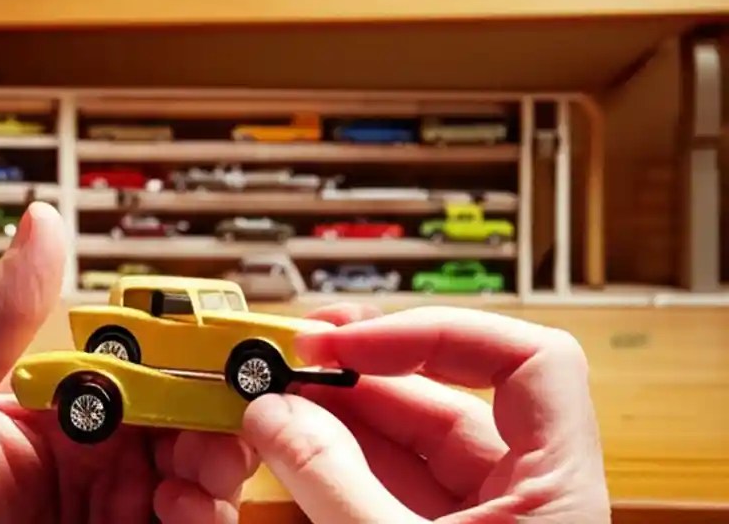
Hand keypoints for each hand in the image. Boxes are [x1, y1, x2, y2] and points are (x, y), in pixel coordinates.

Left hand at [0, 203, 256, 523]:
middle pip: (177, 433)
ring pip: (190, 488)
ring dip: (212, 480)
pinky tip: (187, 515)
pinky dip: (198, 521)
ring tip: (199, 485)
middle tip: (219, 436)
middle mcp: (83, 462)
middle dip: (211, 429)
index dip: (182, 367)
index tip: (214, 363)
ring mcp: (98, 513)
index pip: (137, 377)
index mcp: (51, 410)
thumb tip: (41, 225)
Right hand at [241, 305, 609, 522]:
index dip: (438, 332)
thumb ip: (334, 482)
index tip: (359, 339)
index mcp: (557, 489)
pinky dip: (338, 461)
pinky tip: (294, 445)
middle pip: (446, 395)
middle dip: (363, 371)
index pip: (526, 359)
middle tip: (296, 358)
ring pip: (408, 442)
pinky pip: (387, 485)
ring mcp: (482, 521)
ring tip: (279, 399)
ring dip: (339, 414)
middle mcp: (525, 496)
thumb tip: (278, 414)